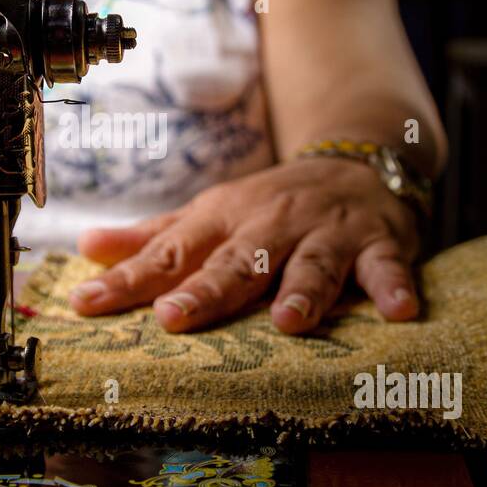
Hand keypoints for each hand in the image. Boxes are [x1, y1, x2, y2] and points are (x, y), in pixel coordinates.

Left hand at [68, 157, 420, 333]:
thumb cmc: (270, 207)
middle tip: (172, 317)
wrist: (357, 163)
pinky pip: (387, 266)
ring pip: (311, 263)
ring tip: (289, 323)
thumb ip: (153, 238)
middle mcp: (271, 225)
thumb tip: (86, 248)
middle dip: (204, 290)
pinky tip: (400, 311)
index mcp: (223, 221)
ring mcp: (326, 233)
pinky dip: (394, 287)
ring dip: (303, 290)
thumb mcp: (210, 215)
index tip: (87, 304)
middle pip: (234, 262)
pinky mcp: (378, 243)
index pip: (169, 254)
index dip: (128, 279)